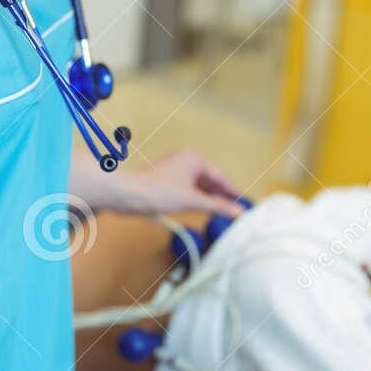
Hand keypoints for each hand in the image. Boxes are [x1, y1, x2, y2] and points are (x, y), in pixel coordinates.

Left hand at [87, 149, 247, 219]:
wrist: (127, 195)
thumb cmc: (157, 193)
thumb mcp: (192, 201)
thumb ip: (217, 206)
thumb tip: (237, 212)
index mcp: (194, 159)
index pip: (220, 176)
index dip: (232, 191)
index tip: (243, 202)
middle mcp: (185, 160)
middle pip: (210, 179)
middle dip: (221, 194)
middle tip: (235, 209)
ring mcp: (175, 169)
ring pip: (199, 184)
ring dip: (209, 197)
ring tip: (221, 212)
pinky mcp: (166, 180)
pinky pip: (188, 188)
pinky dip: (197, 198)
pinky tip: (202, 209)